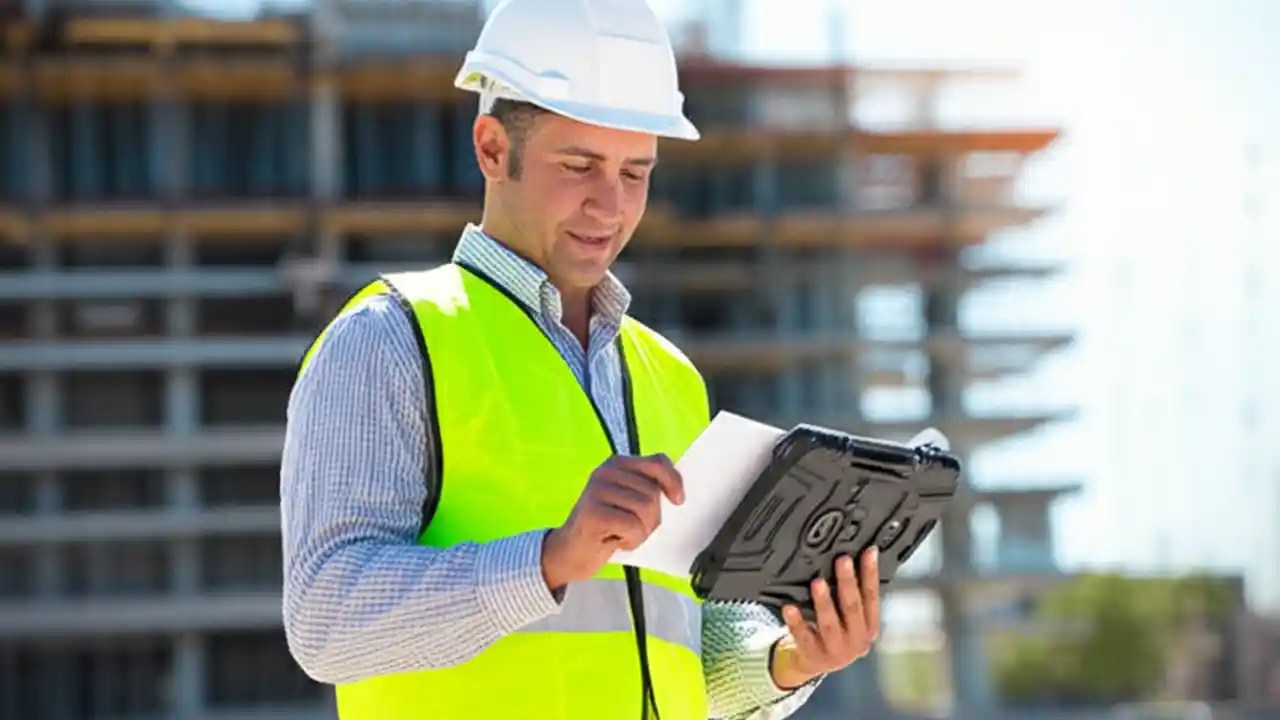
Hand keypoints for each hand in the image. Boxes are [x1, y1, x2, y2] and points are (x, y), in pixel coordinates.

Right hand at [541, 454, 684, 591]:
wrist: (568, 553)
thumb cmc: (605, 528)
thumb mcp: (627, 502)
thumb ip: (646, 490)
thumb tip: (678, 493)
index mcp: (616, 464)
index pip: (657, 462)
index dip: (673, 481)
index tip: (678, 500)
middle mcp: (605, 472)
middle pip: (653, 493)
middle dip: (652, 518)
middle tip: (633, 529)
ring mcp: (597, 491)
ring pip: (646, 510)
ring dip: (641, 532)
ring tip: (622, 534)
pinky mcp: (594, 513)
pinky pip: (634, 527)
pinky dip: (631, 541)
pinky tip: (615, 542)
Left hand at [770, 547, 880, 688]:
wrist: (814, 662)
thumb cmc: (835, 630)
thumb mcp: (850, 619)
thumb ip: (854, 596)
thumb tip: (854, 554)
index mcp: (870, 627)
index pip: (872, 597)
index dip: (871, 574)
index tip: (869, 551)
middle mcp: (857, 641)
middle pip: (852, 608)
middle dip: (847, 583)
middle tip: (842, 560)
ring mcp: (836, 651)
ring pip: (829, 624)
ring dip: (824, 602)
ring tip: (818, 582)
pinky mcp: (813, 656)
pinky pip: (803, 637)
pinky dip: (796, 622)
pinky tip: (789, 607)